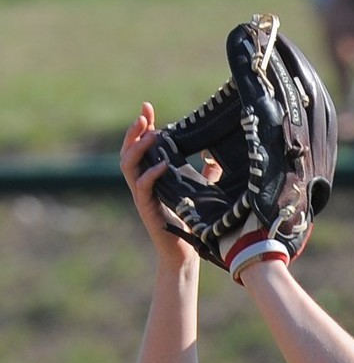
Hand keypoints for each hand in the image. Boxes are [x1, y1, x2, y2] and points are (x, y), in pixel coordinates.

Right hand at [119, 102, 198, 269]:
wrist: (184, 254)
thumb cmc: (189, 223)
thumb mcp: (198, 192)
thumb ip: (205, 174)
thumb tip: (216, 156)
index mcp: (150, 177)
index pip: (141, 146)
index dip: (143, 127)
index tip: (147, 108)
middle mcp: (142, 184)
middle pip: (128, 151)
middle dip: (134, 131)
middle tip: (144, 114)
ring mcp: (142, 197)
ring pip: (128, 166)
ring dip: (138, 148)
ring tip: (152, 134)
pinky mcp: (147, 209)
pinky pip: (143, 187)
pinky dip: (151, 173)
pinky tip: (164, 164)